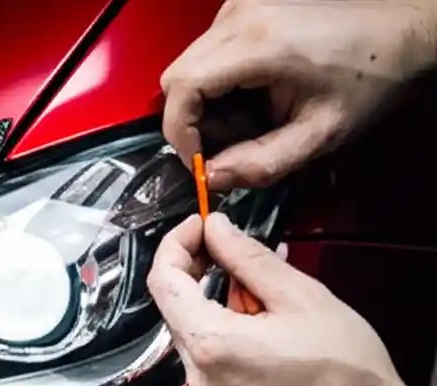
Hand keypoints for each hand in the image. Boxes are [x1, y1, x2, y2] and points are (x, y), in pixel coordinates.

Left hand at [146, 213, 415, 385]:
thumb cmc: (346, 373)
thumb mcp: (300, 296)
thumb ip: (248, 257)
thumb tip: (217, 230)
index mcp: (210, 344)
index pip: (163, 281)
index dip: (176, 244)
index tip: (199, 225)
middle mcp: (199, 376)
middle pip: (178, 308)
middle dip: (202, 273)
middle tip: (232, 251)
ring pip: (197, 334)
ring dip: (221, 306)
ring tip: (268, 299)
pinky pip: (212, 361)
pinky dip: (229, 336)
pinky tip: (267, 331)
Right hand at [162, 0, 436, 188]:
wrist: (398, 32)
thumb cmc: (369, 77)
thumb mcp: (318, 134)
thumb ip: (260, 163)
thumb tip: (212, 178)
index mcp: (257, 45)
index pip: (182, 88)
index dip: (180, 132)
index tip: (199, 160)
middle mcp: (239, 17)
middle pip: (177, 76)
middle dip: (190, 119)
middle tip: (224, 144)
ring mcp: (239, 6)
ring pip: (189, 64)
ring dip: (205, 100)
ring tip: (248, 117)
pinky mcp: (243, 6)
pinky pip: (208, 52)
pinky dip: (219, 81)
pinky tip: (253, 94)